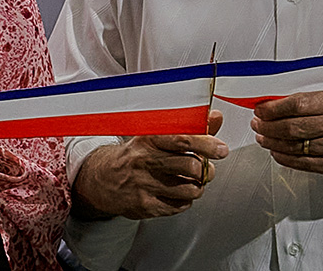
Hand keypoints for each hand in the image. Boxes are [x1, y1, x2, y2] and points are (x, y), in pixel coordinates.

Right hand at [72, 110, 226, 219]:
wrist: (102, 179)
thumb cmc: (135, 156)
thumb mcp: (155, 136)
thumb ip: (188, 128)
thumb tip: (215, 117)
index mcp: (148, 139)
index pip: (182, 139)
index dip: (206, 143)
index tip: (220, 148)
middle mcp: (145, 161)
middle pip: (190, 166)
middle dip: (205, 169)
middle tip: (204, 168)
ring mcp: (145, 185)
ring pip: (191, 189)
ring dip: (197, 186)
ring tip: (190, 180)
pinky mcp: (147, 206)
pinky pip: (181, 206)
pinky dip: (185, 200)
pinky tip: (176, 192)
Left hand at [250, 91, 322, 174]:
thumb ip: (304, 98)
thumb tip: (271, 102)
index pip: (298, 105)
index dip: (273, 108)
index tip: (261, 109)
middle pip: (294, 128)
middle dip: (269, 126)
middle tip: (258, 124)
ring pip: (295, 147)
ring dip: (272, 142)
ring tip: (262, 137)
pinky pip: (303, 163)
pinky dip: (284, 158)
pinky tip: (276, 151)